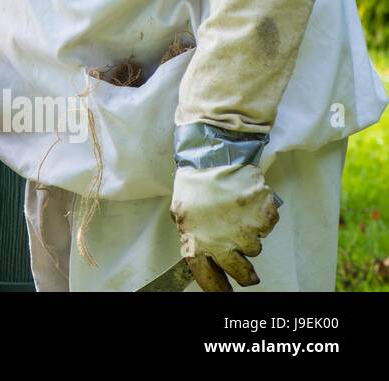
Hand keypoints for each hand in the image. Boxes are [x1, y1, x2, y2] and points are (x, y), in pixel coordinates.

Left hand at [169, 162, 279, 290]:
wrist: (213, 156)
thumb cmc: (195, 184)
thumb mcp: (182, 214)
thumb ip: (193, 237)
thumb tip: (203, 254)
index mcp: (197, 243)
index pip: (208, 278)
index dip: (218, 289)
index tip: (226, 294)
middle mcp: (223, 243)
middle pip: (242, 274)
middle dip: (246, 275)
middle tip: (248, 272)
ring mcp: (245, 231)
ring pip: (255, 249)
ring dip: (249, 236)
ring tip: (236, 214)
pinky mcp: (264, 218)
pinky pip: (267, 227)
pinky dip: (261, 217)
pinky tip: (247, 203)